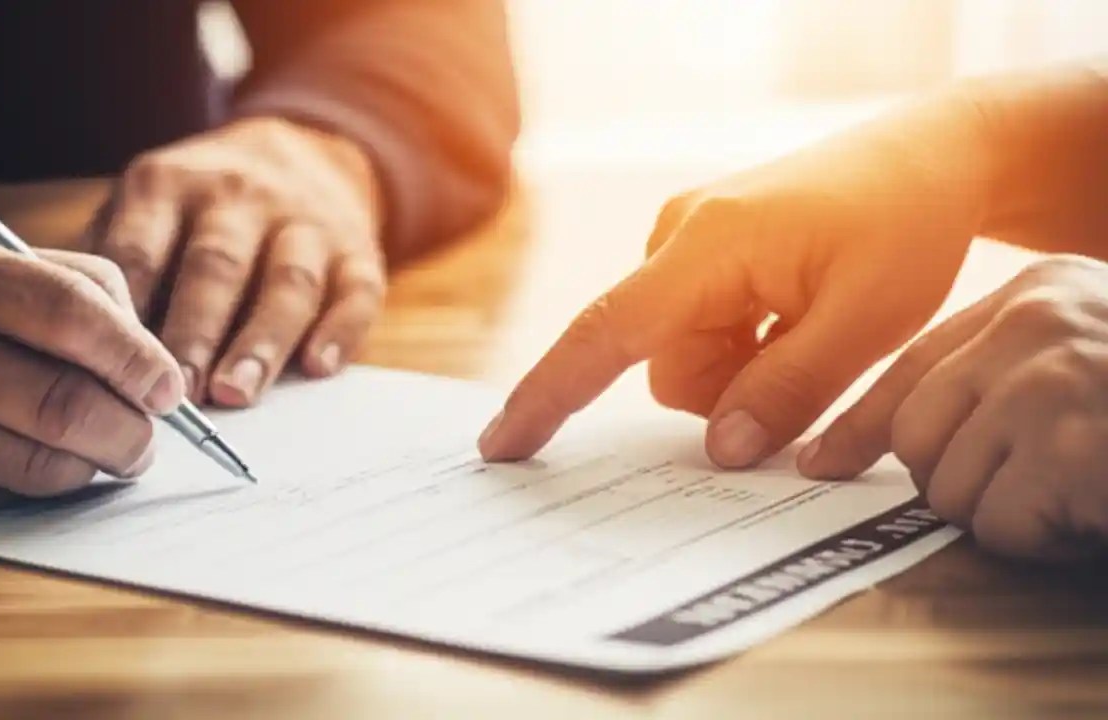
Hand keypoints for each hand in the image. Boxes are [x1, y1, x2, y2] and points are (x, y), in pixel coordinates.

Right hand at [0, 227, 183, 522]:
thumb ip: (82, 294)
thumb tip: (155, 368)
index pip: (64, 311)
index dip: (133, 356)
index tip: (168, 387)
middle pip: (57, 402)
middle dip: (128, 431)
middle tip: (148, 438)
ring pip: (34, 463)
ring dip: (92, 466)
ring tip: (107, 451)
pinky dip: (39, 485)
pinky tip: (40, 461)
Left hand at [87, 117, 384, 405]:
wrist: (304, 152)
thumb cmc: (200, 206)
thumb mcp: (145, 205)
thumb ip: (111, 260)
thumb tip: (74, 342)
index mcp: (171, 184)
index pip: (143, 249)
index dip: (130, 309)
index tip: (114, 365)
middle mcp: (241, 196)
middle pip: (216, 265)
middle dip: (195, 331)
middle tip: (178, 392)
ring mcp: (306, 222)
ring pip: (287, 281)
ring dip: (262, 340)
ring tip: (236, 393)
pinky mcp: (358, 252)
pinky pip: (355, 292)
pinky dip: (339, 331)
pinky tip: (317, 367)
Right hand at [478, 99, 989, 467]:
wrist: (931, 158)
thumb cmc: (905, 225)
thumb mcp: (867, 321)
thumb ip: (787, 391)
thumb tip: (717, 454)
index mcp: (707, 245)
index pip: (606, 332)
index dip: (550, 395)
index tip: (499, 446)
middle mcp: (678, 237)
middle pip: (662, 365)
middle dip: (727, 390)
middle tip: (814, 354)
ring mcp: (687, 242)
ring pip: (684, 358)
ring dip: (740, 370)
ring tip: (810, 327)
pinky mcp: (704, 255)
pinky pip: (699, 332)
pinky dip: (743, 346)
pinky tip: (796, 312)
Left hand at [801, 256, 1107, 559]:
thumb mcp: (1094, 342)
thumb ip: (1006, 364)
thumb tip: (910, 433)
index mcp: (1032, 292)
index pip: (912, 364)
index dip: (860, 424)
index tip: (819, 461)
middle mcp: (1032, 325)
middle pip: (914, 433)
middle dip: (953, 477)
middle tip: (1025, 487)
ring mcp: (1049, 383)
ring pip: (948, 487)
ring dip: (1002, 512)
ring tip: (1069, 491)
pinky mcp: (1069, 450)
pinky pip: (997, 525)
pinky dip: (1037, 538)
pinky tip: (1085, 511)